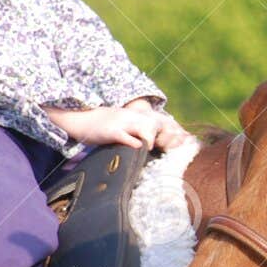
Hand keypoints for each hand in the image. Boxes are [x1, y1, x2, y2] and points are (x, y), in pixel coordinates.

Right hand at [43, 104, 186, 150]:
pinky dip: (134, 143)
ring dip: (151, 140)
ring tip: (150, 151)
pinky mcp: (112, 131)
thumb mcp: (126, 125)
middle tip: (170, 150)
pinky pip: (126, 136)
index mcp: (138, 116)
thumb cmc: (107, 126)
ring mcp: (123, 122)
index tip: (183, 144)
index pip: (162, 121)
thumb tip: (155, 146)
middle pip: (158, 123)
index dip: (174, 133)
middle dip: (168, 137)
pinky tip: (138, 150)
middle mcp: (133, 117)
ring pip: (145, 127)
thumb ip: (140, 132)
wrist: (83, 118)